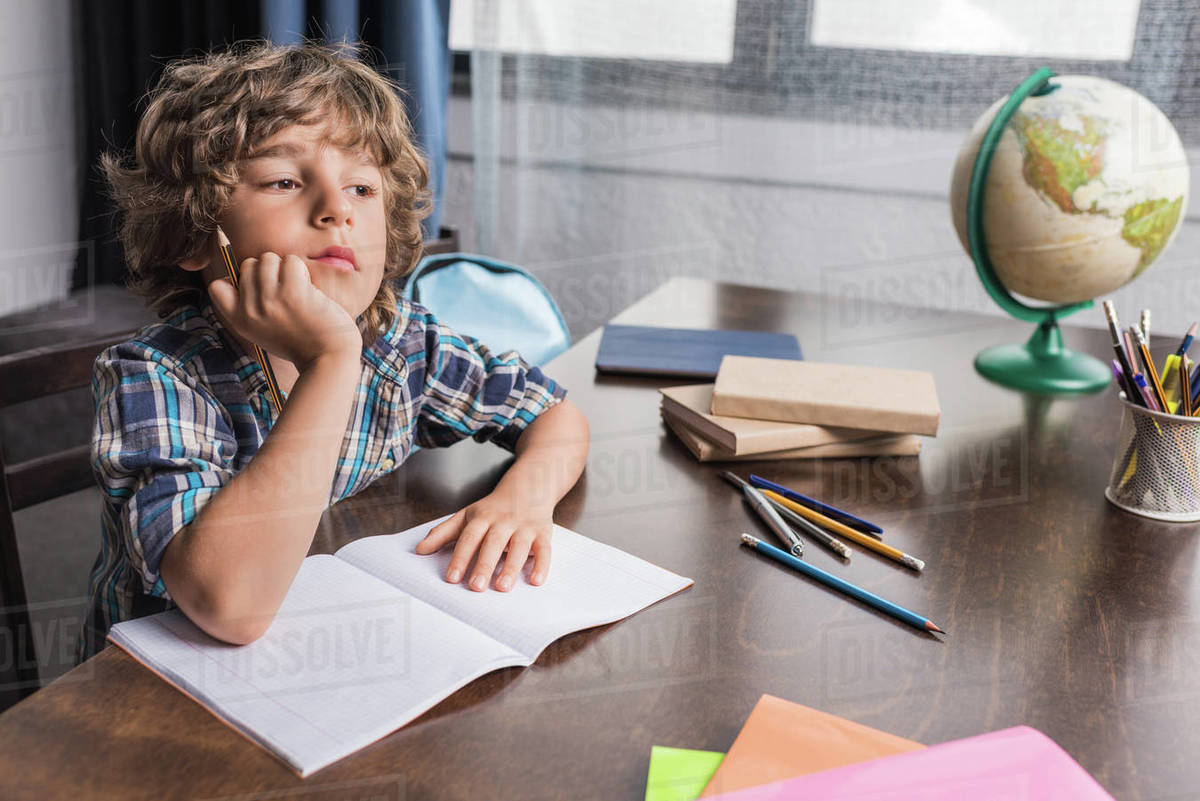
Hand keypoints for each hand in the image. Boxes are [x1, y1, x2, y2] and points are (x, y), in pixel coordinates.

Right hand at [207, 252, 361, 370]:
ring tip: (298, 289)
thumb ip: (250, 307)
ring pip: (269, 258)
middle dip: (269, 271)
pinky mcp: (293, 292)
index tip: (257, 289)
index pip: (217, 287)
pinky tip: (309, 290)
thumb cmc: (301, 342)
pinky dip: (302, 271)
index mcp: (240, 321)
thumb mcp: (264, 331)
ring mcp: (270, 300)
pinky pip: (291, 261)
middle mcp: (250, 310)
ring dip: (286, 268)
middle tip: (287, 291)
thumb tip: (241, 272)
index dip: (236, 280)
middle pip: (249, 265)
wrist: (328, 358)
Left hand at [414, 495, 552, 590]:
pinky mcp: (543, 533)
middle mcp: (503, 521)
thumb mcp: (466, 515)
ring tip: (502, 587)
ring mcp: (524, 527)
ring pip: (519, 547)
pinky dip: (542, 565)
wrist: (529, 486)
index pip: (469, 537)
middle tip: (475, 587)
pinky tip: (536, 581)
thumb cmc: (493, 508)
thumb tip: (419, 550)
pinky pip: (544, 550)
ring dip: (511, 567)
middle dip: (484, 565)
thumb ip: (443, 533)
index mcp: (482, 517)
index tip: (451, 578)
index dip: (460, 557)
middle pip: (493, 543)